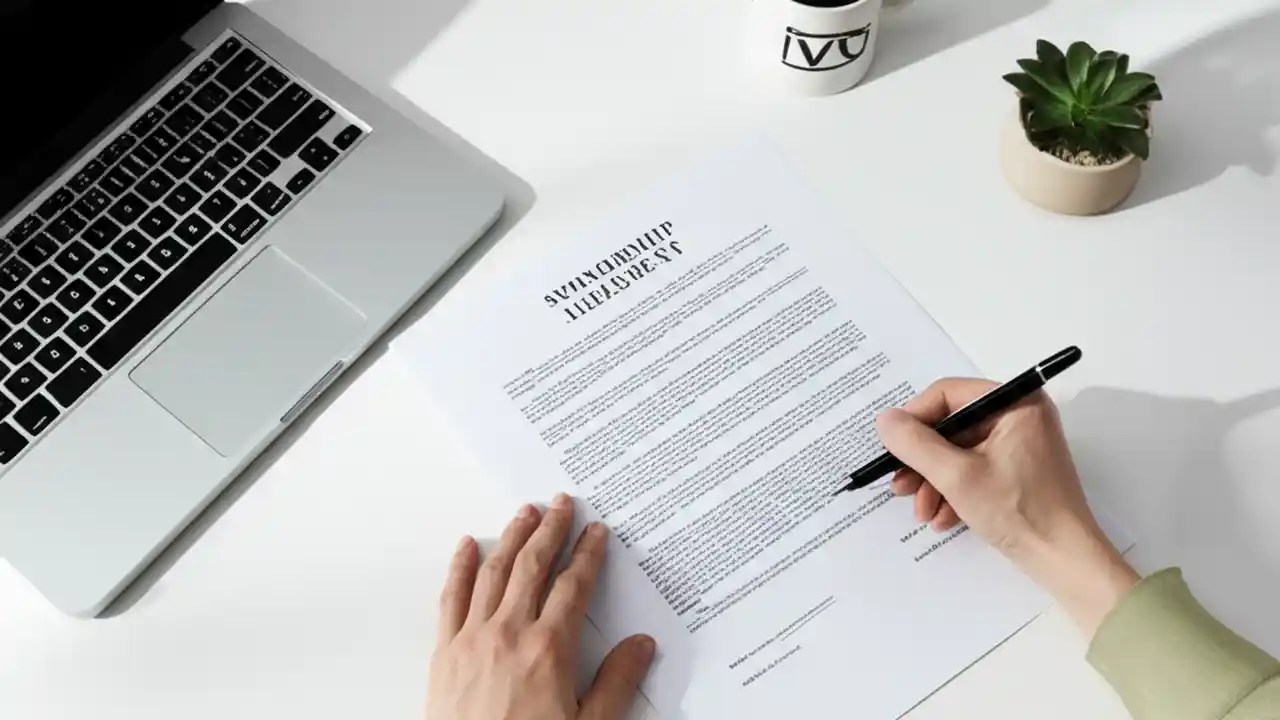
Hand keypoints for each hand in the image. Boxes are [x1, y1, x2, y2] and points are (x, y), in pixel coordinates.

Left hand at [427, 494, 655, 719]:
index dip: (588, 554)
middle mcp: (509, 633)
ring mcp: (472, 639)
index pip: (573, 586)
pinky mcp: (444, 652)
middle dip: (550, 529)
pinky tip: (467, 546)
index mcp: (549, 649)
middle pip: (533, 566)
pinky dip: (460, 567)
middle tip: (561, 503)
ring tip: (524, 512)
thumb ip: (616, 683)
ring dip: (511, 536)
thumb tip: (641, 645)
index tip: (596, 532)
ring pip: (494, 571)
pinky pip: (451, 597)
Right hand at [876, 378, 1137, 635]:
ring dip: (934, 482)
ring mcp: (1020, 444)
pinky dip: (954, 492)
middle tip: (900, 486)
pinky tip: (942, 518)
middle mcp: (1020, 415)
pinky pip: (974, 469)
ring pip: (958, 452)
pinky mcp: (1018, 470)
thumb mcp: (956, 476)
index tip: (892, 447)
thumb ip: (915, 444)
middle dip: (923, 461)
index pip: (948, 394)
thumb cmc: (1018, 511)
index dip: (914, 419)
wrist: (1064, 560)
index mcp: (1016, 402)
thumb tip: (884, 420)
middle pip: (951, 426)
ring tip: (922, 511)